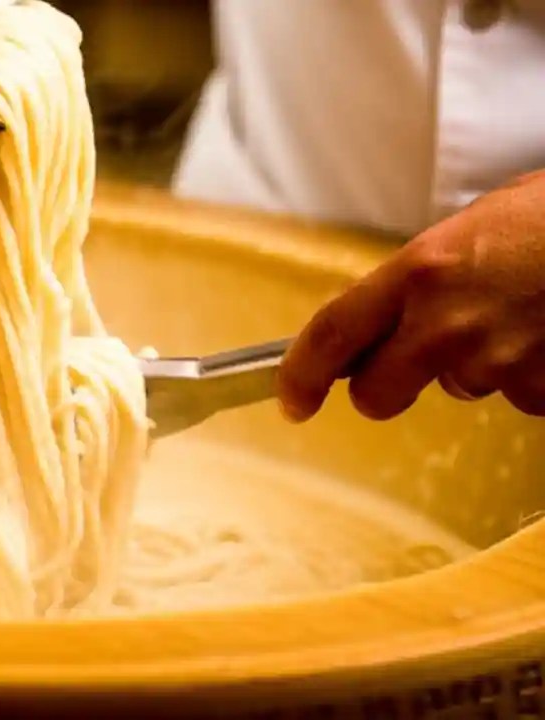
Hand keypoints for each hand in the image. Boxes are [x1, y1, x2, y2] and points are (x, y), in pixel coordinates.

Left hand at [277, 169, 544, 420]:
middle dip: (386, 388)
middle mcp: (447, 322)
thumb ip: (422, 278)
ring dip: (479, 364)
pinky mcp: (543, 387)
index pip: (331, 334)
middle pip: (377, 394)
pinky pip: (522, 395)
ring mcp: (498, 360)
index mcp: (420, 270)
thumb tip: (390, 320)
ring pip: (462, 388)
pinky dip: (533, 372)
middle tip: (410, 365)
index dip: (299, 376)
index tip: (291, 401)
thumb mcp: (471, 231)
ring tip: (524, 310)